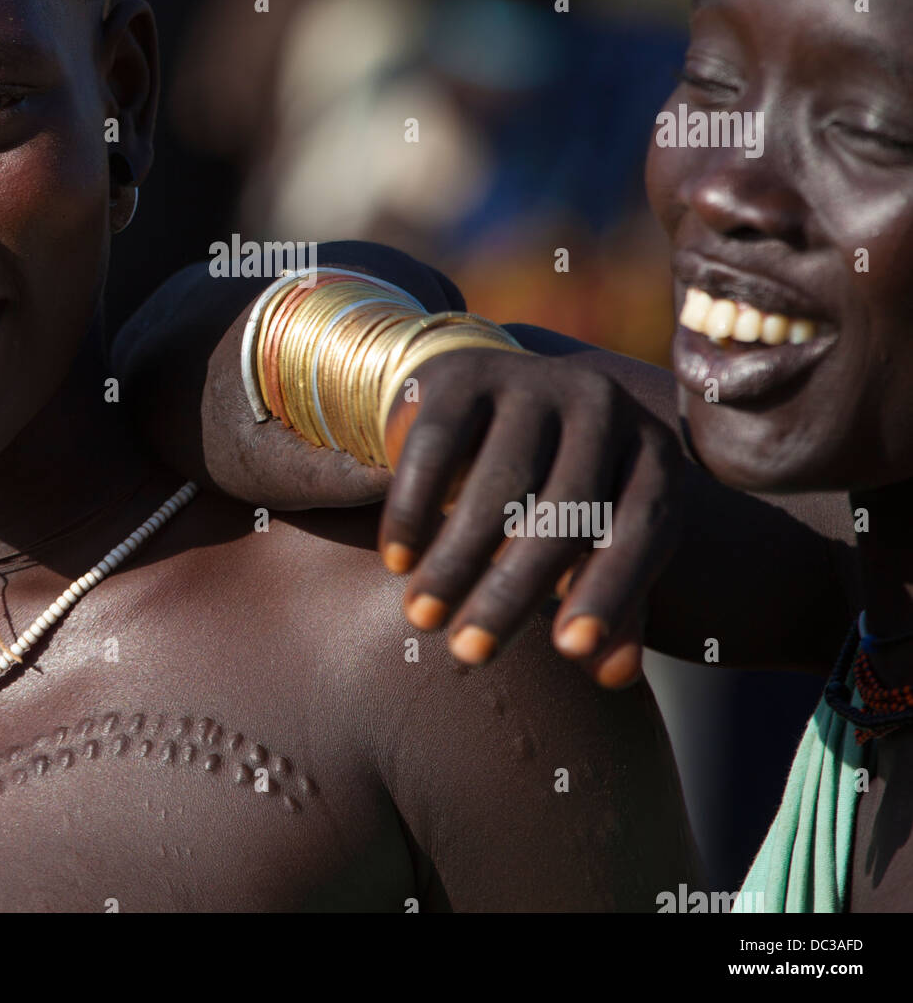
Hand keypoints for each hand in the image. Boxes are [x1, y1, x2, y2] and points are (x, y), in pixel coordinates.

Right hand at [379, 346, 684, 686]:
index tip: (571, 653)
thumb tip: (612, 675)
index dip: (612, 591)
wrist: (486, 401)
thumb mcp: (589, 546)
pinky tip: (396, 560)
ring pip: (499, 481)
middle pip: (567, 509)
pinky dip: (413, 508)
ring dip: (456, 559)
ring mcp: (533, 380)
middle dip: (514, 590)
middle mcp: (602, 404)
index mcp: (651, 452)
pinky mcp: (465, 372)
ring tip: (422, 619)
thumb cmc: (548, 494)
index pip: (642, 527)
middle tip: (469, 653)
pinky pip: (436, 445)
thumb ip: (608, 605)